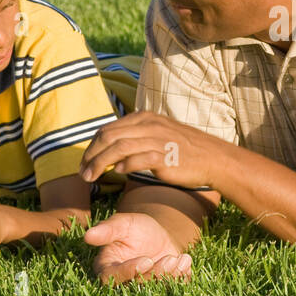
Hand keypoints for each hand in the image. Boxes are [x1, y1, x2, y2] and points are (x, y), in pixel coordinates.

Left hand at [79, 111, 227, 189]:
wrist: (213, 158)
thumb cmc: (185, 149)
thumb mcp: (159, 133)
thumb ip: (138, 135)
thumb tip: (114, 147)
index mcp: (145, 118)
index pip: (108, 129)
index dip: (92, 146)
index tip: (84, 163)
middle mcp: (149, 125)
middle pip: (108, 136)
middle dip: (90, 155)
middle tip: (82, 172)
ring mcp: (157, 139)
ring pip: (118, 148)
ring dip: (99, 163)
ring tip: (90, 177)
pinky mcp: (165, 155)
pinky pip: (137, 159)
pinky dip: (123, 166)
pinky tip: (116, 174)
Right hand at [85, 212, 191, 284]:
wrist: (158, 234)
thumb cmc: (135, 228)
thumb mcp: (124, 224)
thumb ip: (108, 230)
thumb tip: (87, 236)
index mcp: (108, 269)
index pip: (113, 277)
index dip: (130, 271)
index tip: (147, 260)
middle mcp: (124, 284)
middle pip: (138, 287)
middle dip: (157, 274)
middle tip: (170, 259)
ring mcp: (144, 289)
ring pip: (156, 291)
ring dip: (171, 276)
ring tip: (181, 258)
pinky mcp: (161, 290)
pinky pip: (172, 290)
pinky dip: (182, 277)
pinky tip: (185, 261)